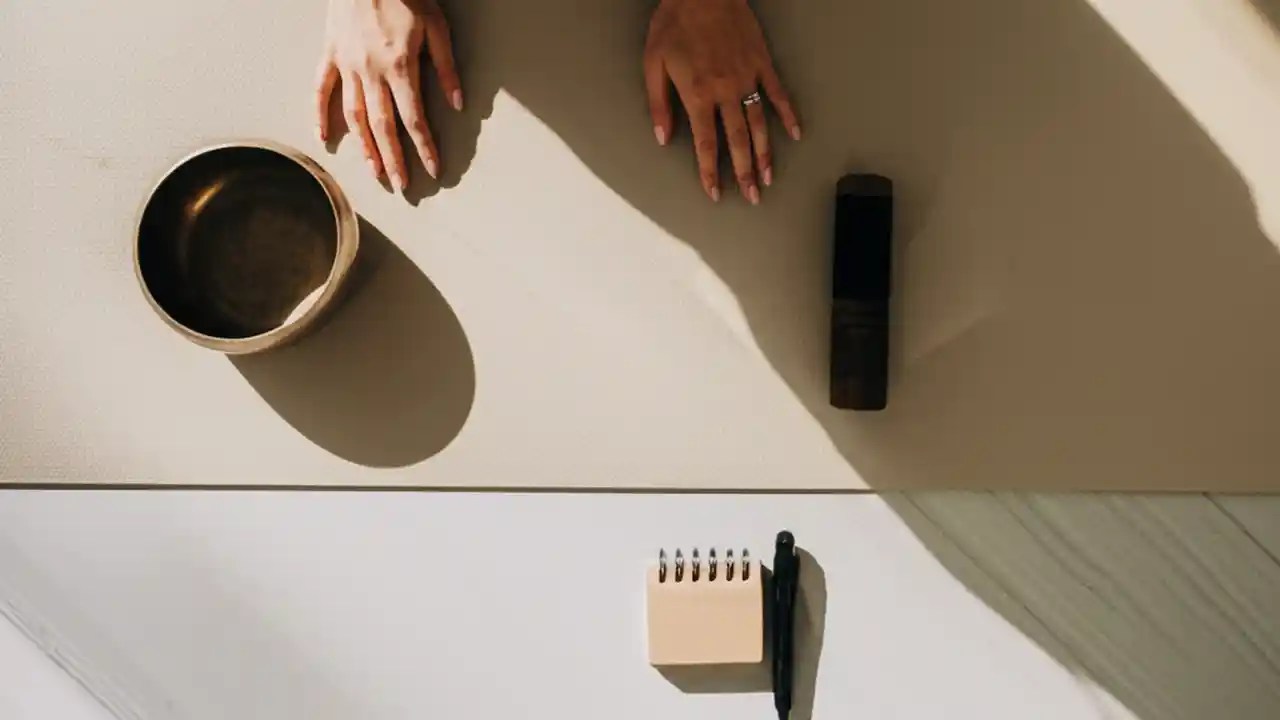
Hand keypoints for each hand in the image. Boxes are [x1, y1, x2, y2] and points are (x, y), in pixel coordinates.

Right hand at [315, 0, 461, 188]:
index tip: (433, 170)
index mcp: (399, 67)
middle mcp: (370, 72)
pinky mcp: (330, 54)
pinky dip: (320, 115)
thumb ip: (445, 67)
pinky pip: (321, 89)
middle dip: (394, 159)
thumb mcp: (436, 26)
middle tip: (402, 186)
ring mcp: (347, 64)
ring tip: (374, 171)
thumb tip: (457, 102)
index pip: (414, 119)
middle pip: (383, 126)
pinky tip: (325, 138)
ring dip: (364, 146)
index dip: (424, 147)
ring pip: (354, 115)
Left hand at [644, 0, 799, 204]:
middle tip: (752, 198)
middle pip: (737, 142)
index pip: (705, 144)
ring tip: (768, 177)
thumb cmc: (673, 23)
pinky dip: (787, 115)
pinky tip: (794, 134)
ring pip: (759, 124)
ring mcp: (747, 78)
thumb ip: (659, 103)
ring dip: (765, 154)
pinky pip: (778, 94)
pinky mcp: (762, 63)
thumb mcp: (653, 63)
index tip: (715, 193)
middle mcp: (725, 92)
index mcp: (697, 95)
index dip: (710, 171)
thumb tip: (663, 137)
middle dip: (743, 173)